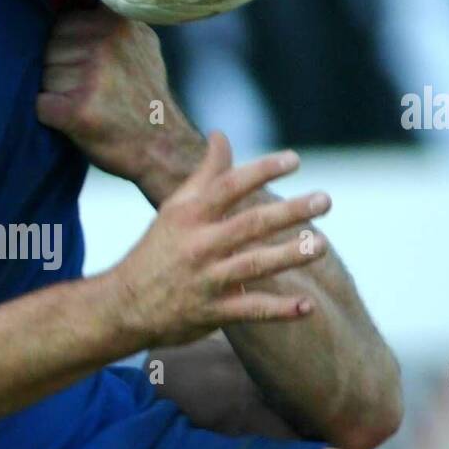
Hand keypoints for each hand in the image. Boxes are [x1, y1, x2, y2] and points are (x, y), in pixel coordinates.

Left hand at [37, 8, 189, 186]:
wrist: (163, 146)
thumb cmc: (145, 96)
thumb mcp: (142, 43)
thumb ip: (112, 20)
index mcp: (116, 22)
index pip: (62, 23)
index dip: (67, 47)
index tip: (83, 65)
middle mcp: (104, 44)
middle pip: (48, 48)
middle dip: (58, 69)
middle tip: (86, 90)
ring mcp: (90, 77)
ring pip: (42, 76)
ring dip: (54, 93)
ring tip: (85, 105)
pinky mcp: (77, 110)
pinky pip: (40, 104)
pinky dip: (49, 115)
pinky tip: (72, 120)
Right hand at [106, 132, 330, 346]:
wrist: (123, 305)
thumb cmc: (157, 250)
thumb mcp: (175, 209)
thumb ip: (204, 174)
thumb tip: (222, 136)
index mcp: (190, 216)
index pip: (229, 186)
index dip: (262, 171)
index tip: (295, 160)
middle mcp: (198, 245)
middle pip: (250, 224)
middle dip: (289, 211)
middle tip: (325, 200)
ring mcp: (205, 280)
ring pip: (254, 265)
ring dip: (290, 255)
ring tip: (322, 245)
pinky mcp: (211, 312)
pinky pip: (250, 311)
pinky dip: (279, 310)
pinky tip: (307, 306)